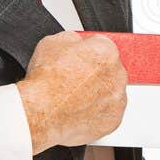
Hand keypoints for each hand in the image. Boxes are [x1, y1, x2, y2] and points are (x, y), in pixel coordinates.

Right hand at [15, 31, 126, 152]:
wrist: (41, 113)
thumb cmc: (45, 82)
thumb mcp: (52, 43)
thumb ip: (73, 39)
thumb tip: (75, 43)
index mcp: (106, 52)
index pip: (102, 46)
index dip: (86, 53)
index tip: (79, 60)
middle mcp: (117, 74)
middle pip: (109, 69)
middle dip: (94, 73)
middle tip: (74, 80)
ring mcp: (117, 98)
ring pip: (110, 91)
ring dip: (98, 93)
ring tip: (75, 98)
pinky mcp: (113, 119)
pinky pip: (108, 113)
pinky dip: (97, 113)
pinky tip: (79, 111)